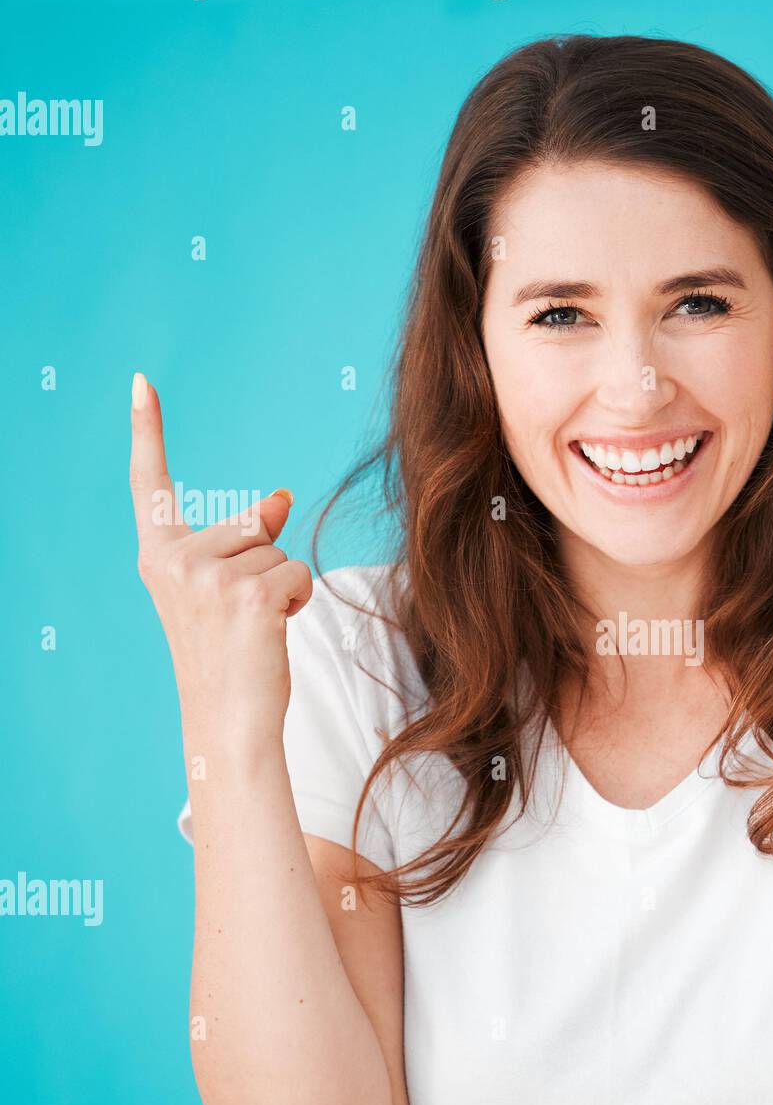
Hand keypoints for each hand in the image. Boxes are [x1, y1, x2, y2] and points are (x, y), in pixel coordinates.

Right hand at [129, 373, 311, 733]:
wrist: (227, 723)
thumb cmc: (229, 658)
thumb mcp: (227, 590)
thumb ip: (244, 540)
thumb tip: (278, 495)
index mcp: (158, 557)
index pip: (151, 484)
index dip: (149, 429)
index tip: (143, 381)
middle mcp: (173, 561)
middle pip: (251, 523)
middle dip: (264, 563)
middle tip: (241, 618)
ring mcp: (208, 577)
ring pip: (278, 550)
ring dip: (282, 587)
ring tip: (254, 630)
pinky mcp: (249, 596)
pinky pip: (297, 573)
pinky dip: (298, 602)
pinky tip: (271, 633)